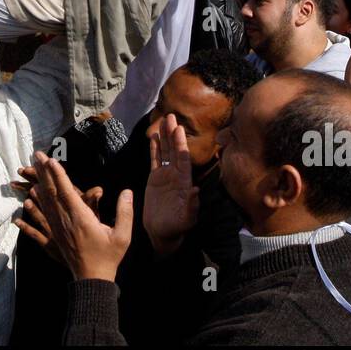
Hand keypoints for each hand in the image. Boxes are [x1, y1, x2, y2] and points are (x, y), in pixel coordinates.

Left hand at [27, 151, 132, 281]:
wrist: (92, 280)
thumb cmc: (108, 257)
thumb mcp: (122, 235)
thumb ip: (125, 212)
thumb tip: (127, 192)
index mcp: (81, 218)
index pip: (66, 191)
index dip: (58, 174)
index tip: (51, 160)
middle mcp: (66, 221)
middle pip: (52, 193)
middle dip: (44, 172)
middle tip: (36, 155)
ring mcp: (58, 231)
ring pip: (45, 205)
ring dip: (37, 187)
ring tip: (30, 172)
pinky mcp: (55, 239)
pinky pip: (40, 224)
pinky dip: (32, 213)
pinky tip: (24, 206)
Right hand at [143, 114, 199, 257]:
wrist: (161, 233)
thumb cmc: (176, 228)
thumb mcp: (186, 220)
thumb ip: (191, 207)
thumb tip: (196, 191)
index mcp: (185, 183)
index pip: (183, 160)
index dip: (181, 145)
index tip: (180, 129)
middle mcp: (177, 176)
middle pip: (175, 150)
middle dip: (173, 134)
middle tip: (172, 116)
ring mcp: (166, 176)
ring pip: (166, 151)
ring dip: (165, 136)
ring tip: (164, 119)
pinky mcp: (155, 179)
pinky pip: (155, 159)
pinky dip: (155, 147)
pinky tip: (154, 136)